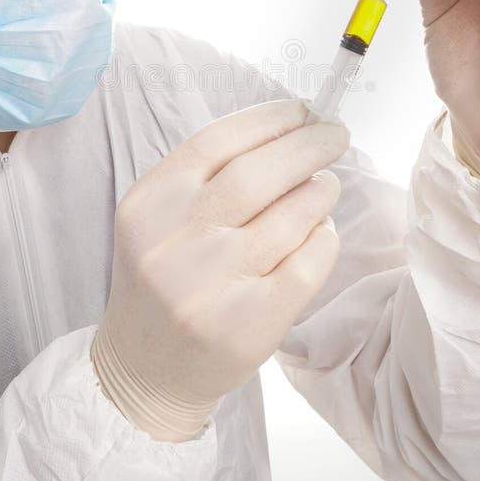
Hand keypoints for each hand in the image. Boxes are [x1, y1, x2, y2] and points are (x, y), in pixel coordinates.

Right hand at [91, 98, 348, 440]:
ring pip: (290, 217)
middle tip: (335, 135)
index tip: (304, 110)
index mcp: (150, 204)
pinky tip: (321, 232)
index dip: (269, 118)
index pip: (217, 141)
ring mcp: (211, 287)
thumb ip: (210, 177)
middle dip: (309, 144)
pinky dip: (324, 239)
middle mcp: (175, 243)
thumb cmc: (164, 279)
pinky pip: (307, 264)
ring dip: (320, 191)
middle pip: (258, 173)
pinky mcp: (248, 325)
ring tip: (325, 186)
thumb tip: (290, 132)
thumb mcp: (161, 218)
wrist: (144, 370)